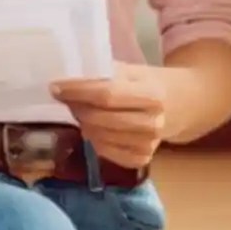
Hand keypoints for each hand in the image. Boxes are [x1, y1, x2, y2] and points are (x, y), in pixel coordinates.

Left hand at [50, 63, 168, 168]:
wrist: (174, 105)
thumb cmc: (144, 84)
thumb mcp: (130, 71)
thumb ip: (103, 72)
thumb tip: (67, 77)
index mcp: (152, 94)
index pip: (106, 94)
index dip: (77, 91)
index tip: (55, 87)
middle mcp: (153, 122)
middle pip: (101, 118)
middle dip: (77, 108)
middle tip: (65, 99)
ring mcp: (149, 144)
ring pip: (101, 137)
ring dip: (84, 124)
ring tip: (81, 112)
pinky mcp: (142, 159)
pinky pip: (107, 153)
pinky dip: (95, 141)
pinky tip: (94, 130)